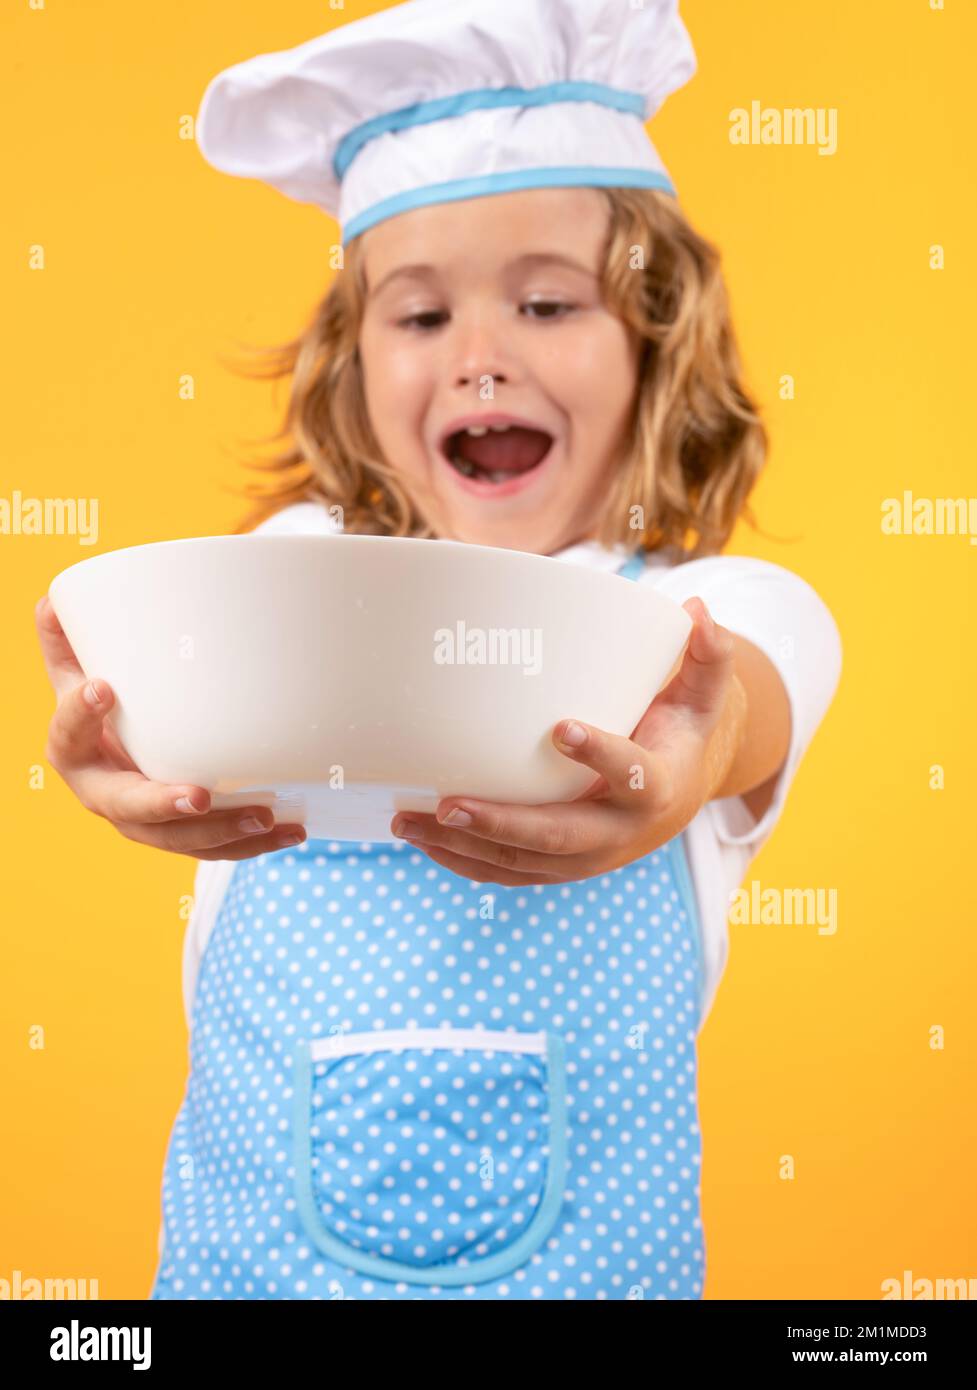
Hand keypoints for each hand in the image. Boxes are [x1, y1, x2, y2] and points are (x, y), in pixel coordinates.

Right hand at [35, 595, 306, 859]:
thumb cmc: (101, 702)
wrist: (113, 749)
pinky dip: (252, 842)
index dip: (80, 713)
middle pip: (129, 808)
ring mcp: (144, 820)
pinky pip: (214, 845)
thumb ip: (69, 637)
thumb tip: (50, 600)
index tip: (104, 687)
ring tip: (267, 817)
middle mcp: (103, 793)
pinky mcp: (180, 833)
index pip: (69, 734)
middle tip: (200, 796)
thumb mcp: (79, 669)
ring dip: (224, 833)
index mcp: (74, 749)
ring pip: (178, 838)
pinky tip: (291, 830)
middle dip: (165, 806)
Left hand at [388, 597, 742, 885]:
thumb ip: (706, 656)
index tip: (561, 726)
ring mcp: (585, 858)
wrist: (674, 796)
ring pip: (522, 862)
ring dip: (463, 846)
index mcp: (657, 787)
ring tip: (407, 821)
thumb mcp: (701, 695)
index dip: (600, 755)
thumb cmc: (678, 733)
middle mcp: (619, 833)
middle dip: (502, 824)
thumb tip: (699, 608)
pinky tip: (422, 839)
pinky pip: (507, 873)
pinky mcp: (557, 867)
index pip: (632, 776)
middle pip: (559, 836)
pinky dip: (463, 861)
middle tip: (449, 802)